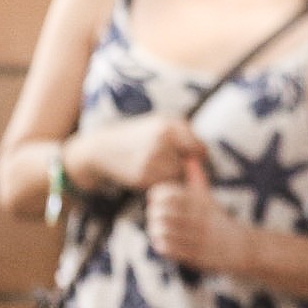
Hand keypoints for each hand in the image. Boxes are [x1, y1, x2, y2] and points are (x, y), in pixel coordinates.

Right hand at [75, 114, 205, 191]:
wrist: (103, 149)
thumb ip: (186, 134)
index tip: (189, 155)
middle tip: (167, 160)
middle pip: (189, 164)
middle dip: (183, 165)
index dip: (197, 154)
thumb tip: (204, 154)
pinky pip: (163, 184)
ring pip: (178, 175)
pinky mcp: (144, 177)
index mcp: (169, 126)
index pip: (199, 148)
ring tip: (157, 165)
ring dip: (172, 174)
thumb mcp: (161, 123)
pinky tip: (149, 172)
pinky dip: (160, 181)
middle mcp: (162, 142)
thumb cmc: (140, 135)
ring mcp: (152, 161)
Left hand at [146, 154, 247, 273]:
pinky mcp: (194, 255)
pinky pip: (167, 248)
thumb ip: (197, 179)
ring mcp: (196, 237)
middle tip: (156, 217)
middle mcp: (198, 219)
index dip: (157, 196)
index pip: (166, 194)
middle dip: (154, 214)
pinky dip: (162, 245)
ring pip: (160, 230)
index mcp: (200, 203)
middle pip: (160, 212)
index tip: (159, 201)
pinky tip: (166, 242)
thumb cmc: (220, 221)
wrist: (241, 247)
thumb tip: (190, 159)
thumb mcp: (210, 199)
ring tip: (160, 230)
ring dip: (156, 230)